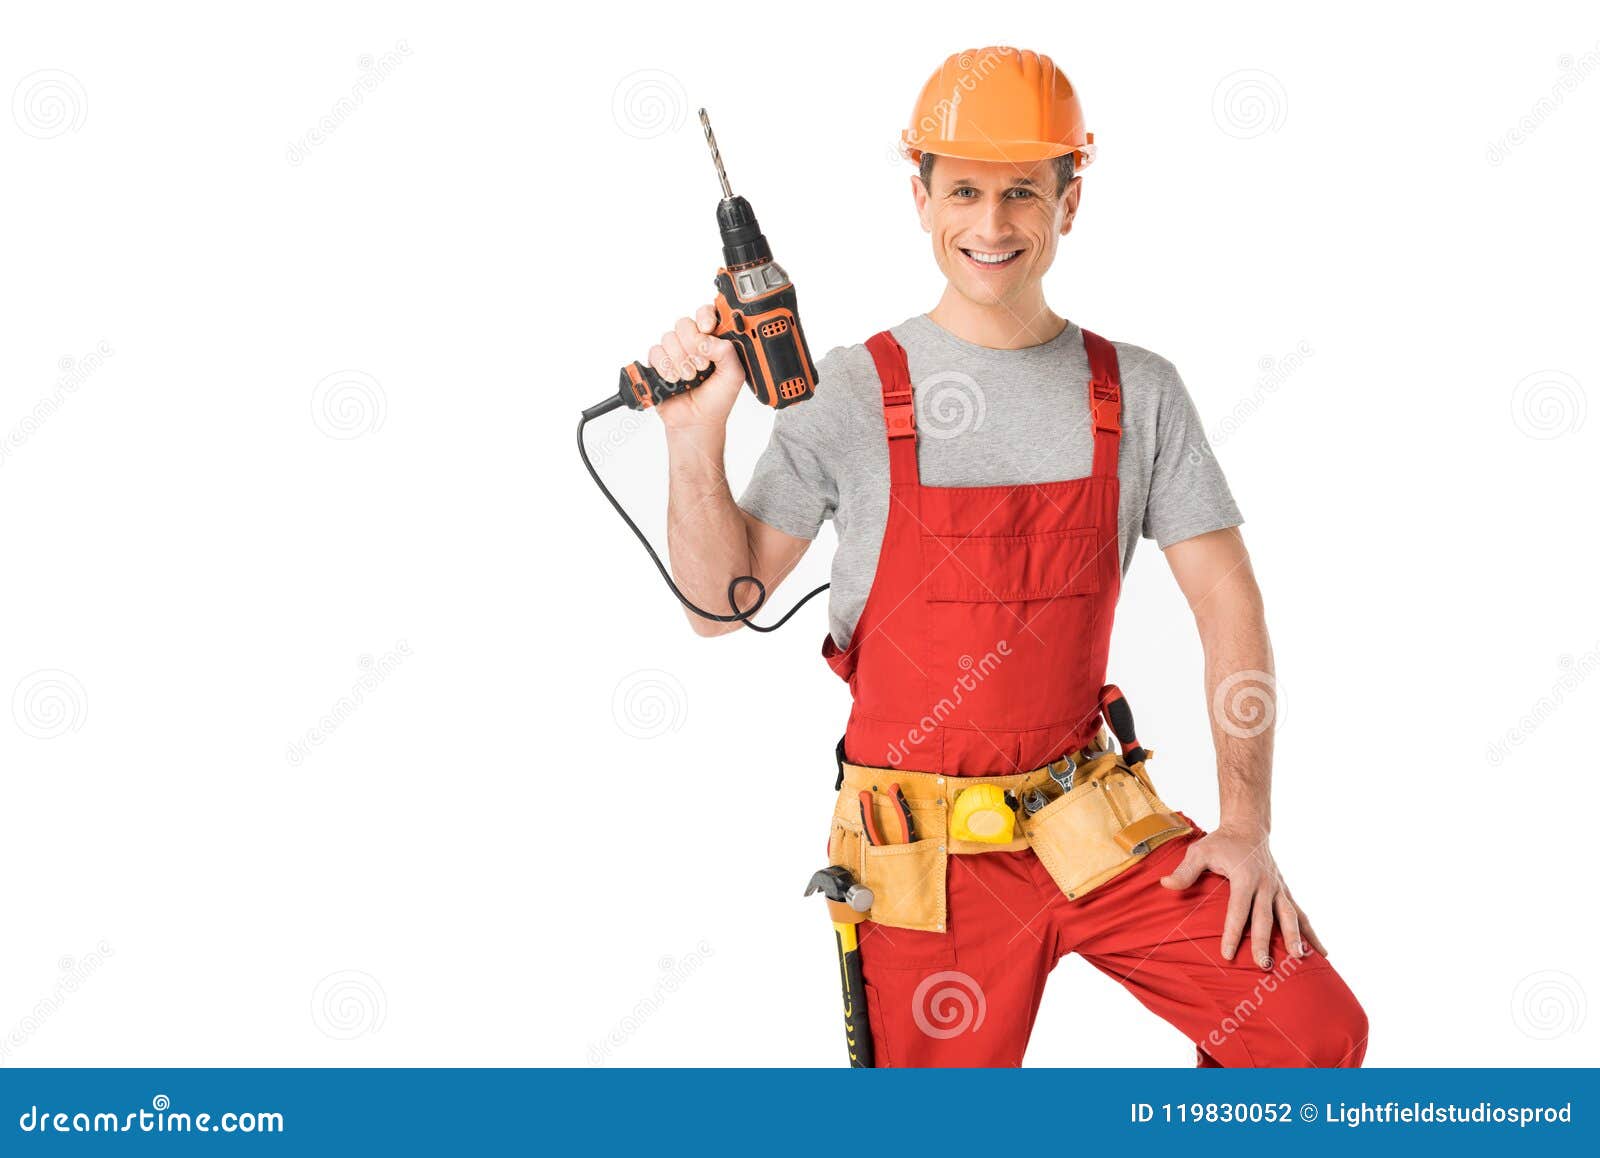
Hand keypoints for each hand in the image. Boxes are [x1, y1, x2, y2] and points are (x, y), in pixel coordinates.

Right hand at [648, 305, 744, 433]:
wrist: (697, 421)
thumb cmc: (716, 400)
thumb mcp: (733, 375)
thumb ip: (727, 352)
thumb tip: (706, 339)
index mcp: (713, 341)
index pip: (707, 313)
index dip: (705, 316)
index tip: (708, 328)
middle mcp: (693, 342)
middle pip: (685, 323)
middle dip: (692, 344)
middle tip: (701, 365)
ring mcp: (675, 351)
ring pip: (669, 337)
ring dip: (680, 359)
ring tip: (689, 377)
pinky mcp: (659, 363)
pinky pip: (655, 351)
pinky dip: (665, 366)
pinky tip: (674, 379)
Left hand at [1159, 824, 1328, 968]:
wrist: (1247, 828)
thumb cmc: (1220, 843)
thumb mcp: (1199, 851)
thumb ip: (1184, 871)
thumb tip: (1165, 885)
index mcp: (1245, 877)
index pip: (1238, 910)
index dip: (1232, 933)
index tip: (1228, 954)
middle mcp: (1266, 884)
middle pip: (1265, 918)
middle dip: (1265, 942)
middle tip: (1263, 966)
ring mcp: (1278, 889)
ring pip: (1290, 916)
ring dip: (1296, 938)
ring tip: (1299, 959)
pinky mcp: (1284, 892)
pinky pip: (1300, 914)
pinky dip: (1311, 933)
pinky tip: (1321, 953)